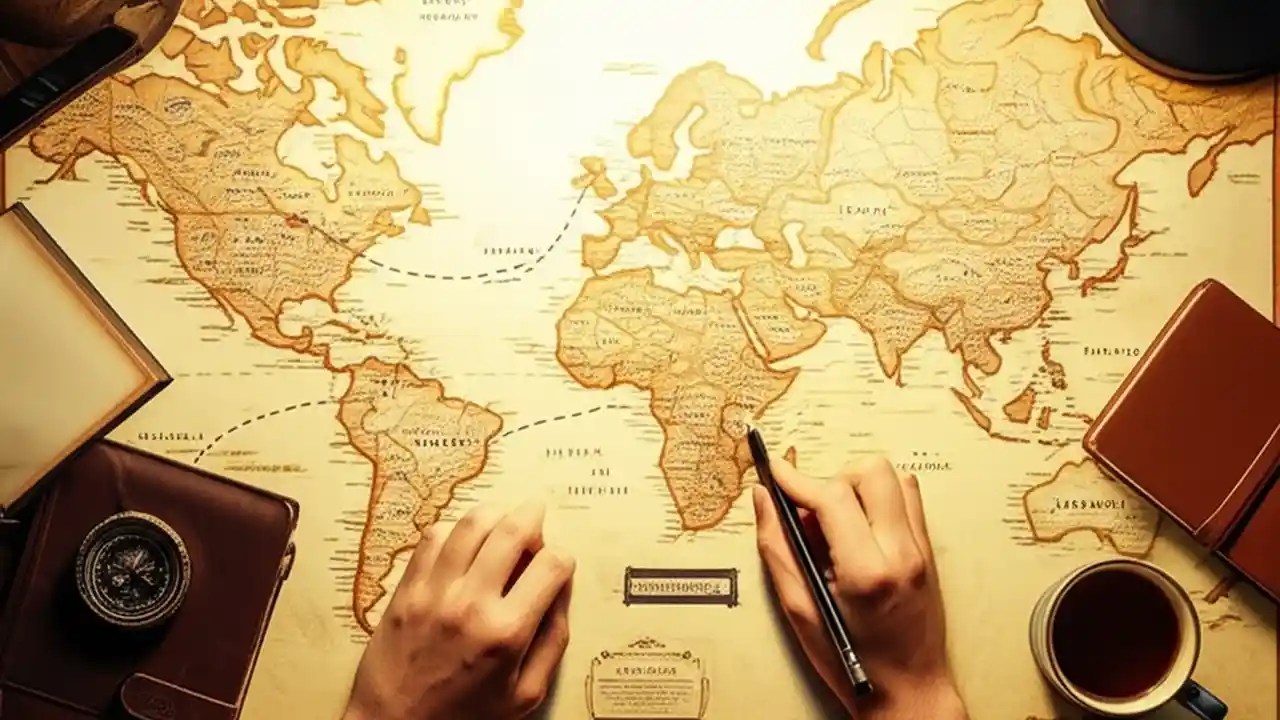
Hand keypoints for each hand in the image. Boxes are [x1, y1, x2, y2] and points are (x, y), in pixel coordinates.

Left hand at [343, 501, 574, 719]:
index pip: (551, 565)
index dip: (562, 559)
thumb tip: (562, 592)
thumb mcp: (525, 693)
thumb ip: (553, 641)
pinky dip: (453, 529)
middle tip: (536, 516)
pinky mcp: (406, 589)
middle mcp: (472, 604)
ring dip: (494, 514)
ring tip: (501, 522)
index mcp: (507, 632)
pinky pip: (432, 537)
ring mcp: (435, 592)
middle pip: (512, 530)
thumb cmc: (463, 716)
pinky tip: (462, 543)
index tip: (556, 566)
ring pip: (471, 523)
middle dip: (533, 516)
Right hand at [753, 456, 967, 719]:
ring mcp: (922, 550)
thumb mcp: (801, 611)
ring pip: (894, 477)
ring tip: (836, 522)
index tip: (777, 472)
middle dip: (832, 478)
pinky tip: (859, 529)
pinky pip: (908, 498)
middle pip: (872, 472)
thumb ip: (778, 549)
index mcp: (868, 572)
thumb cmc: (854, 662)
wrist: (909, 691)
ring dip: (858, 487)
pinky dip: (879, 500)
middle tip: (811, 510)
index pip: (834, 497)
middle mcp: (903, 553)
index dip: (798, 479)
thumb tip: (764, 500)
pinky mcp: (930, 551)